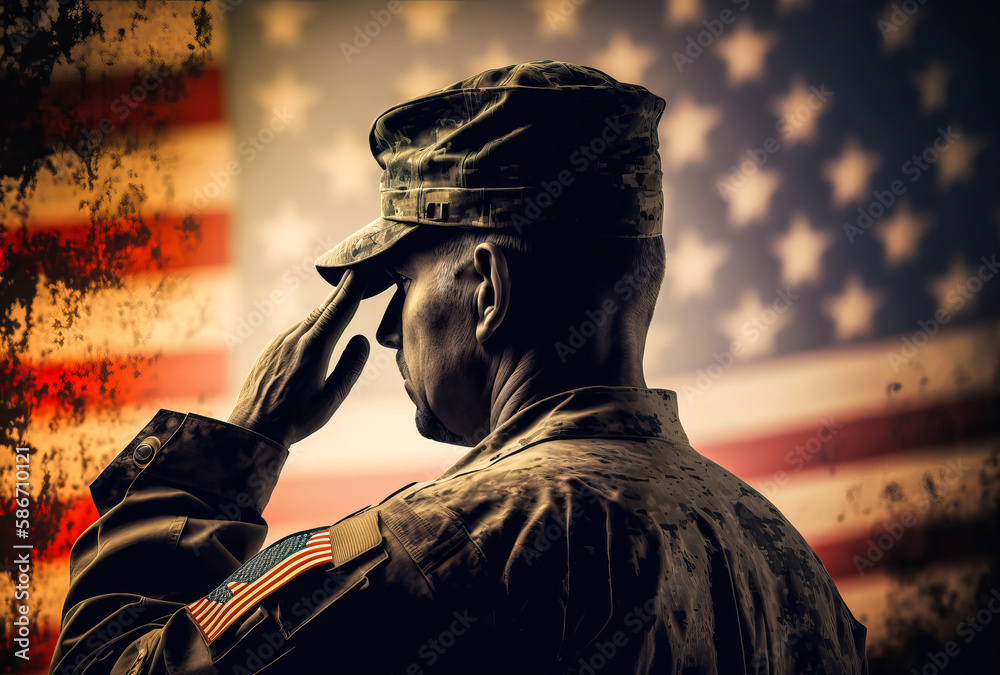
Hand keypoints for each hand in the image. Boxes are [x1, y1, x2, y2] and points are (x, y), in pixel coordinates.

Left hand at [227, 270, 369, 446]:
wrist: (252, 428)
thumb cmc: (296, 418)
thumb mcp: (331, 397)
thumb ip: (350, 367)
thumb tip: (362, 340)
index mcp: (314, 349)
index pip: (340, 311)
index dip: (353, 288)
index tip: (363, 268)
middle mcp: (296, 339)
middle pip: (324, 308)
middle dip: (342, 288)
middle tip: (355, 269)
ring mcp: (280, 343)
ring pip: (309, 320)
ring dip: (327, 307)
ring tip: (340, 295)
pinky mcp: (270, 350)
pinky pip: (296, 331)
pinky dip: (311, 323)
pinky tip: (316, 327)